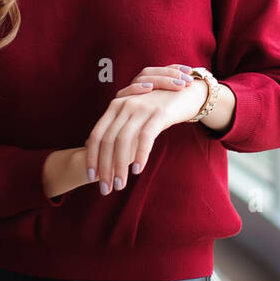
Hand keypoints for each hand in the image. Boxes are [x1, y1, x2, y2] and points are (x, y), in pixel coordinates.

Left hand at [84, 64, 209, 194]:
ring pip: (123, 140)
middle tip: (105, 189)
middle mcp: (125, 105)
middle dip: (104, 167)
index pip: (97, 134)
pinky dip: (140, 154)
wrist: (188, 91)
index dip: (92, 157)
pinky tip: (138, 170)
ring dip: (119, 166)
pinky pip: (145, 137)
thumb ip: (122, 128)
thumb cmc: (160, 107)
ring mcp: (142, 108)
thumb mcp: (137, 114)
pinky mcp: (159, 113)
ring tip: (120, 185)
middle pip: (108, 140)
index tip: (91, 177)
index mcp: (116, 106)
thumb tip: (106, 154)